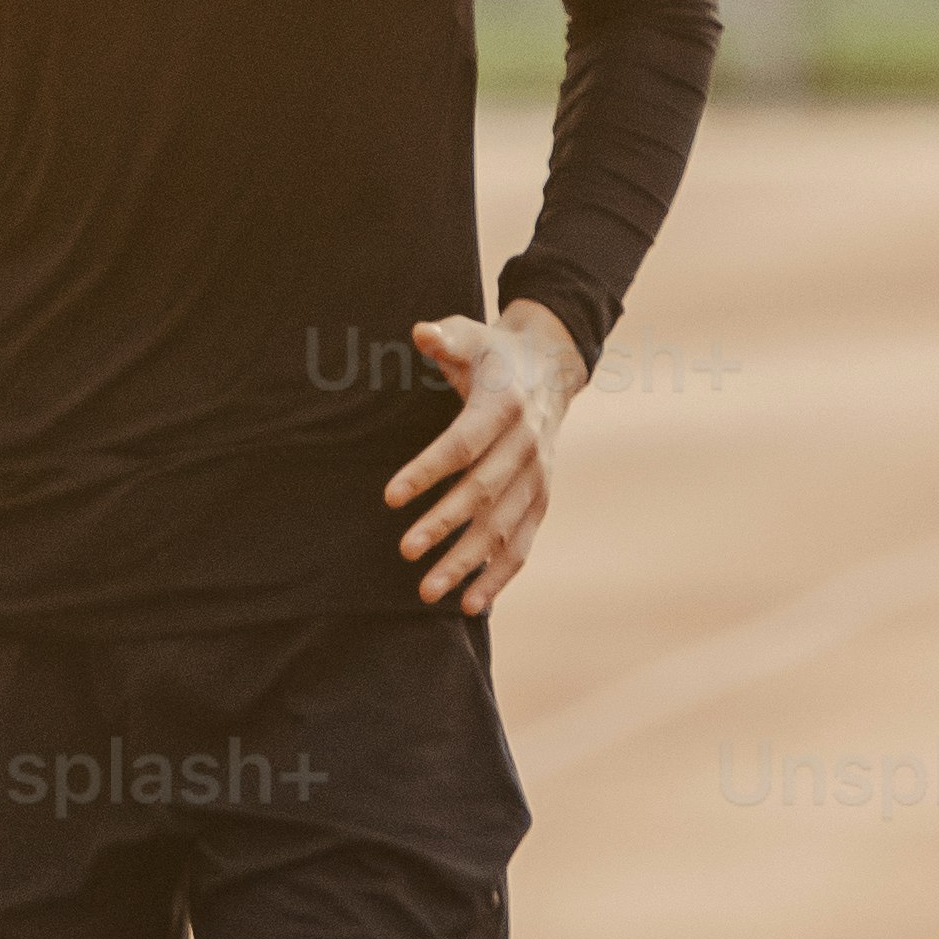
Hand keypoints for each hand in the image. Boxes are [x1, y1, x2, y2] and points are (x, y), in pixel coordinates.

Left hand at [381, 299, 588, 614]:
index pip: (463, 444)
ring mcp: (538, 478)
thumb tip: (421, 333)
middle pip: (484, 492)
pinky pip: (523, 545)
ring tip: (428, 592)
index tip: (390, 497)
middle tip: (405, 551)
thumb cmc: (492, 355)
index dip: (428, 470)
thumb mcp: (471, 334)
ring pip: (504, 528)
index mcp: (504, 406)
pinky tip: (470, 605)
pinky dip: (499, 577)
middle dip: (445, 524)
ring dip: (468, 562)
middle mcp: (527, 445)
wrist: (548, 370)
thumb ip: (446, 337)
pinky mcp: (542, 500)